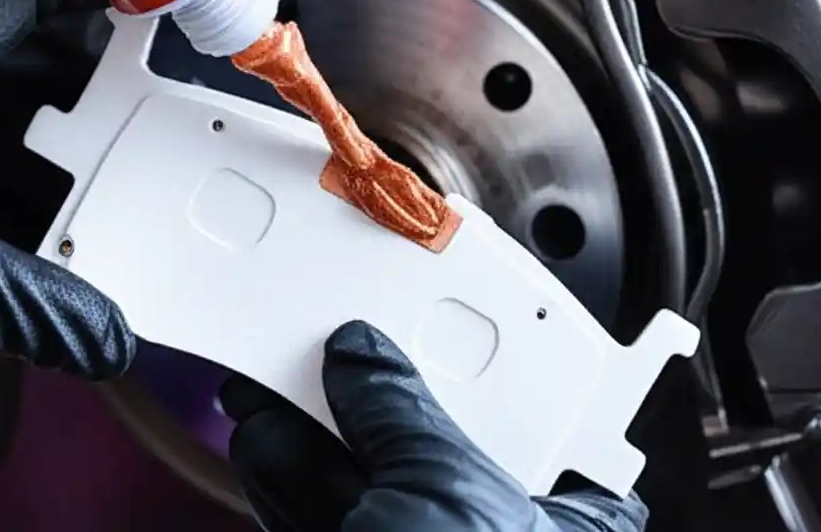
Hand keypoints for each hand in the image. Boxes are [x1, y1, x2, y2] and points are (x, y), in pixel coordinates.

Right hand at [222, 321, 648, 531]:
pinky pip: (313, 502)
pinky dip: (283, 463)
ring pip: (361, 468)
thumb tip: (368, 358)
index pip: (550, 422)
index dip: (511, 364)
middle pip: (432, 431)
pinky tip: (264, 426)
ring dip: (316, 415)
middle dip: (379, 381)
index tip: (475, 309)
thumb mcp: (448, 492)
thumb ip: (404, 413)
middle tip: (341, 327)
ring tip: (282, 364)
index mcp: (556, 519)